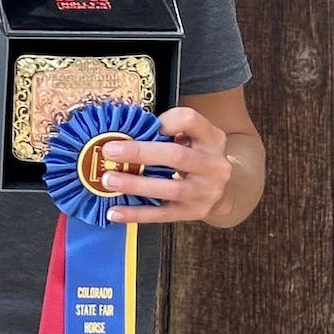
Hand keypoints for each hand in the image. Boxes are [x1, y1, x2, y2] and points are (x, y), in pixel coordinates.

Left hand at [99, 106, 232, 224]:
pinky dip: (136, 213)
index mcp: (212, 139)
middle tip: (110, 151)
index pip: (191, 120)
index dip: (166, 120)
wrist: (224, 191)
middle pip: (177, 155)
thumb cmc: (198, 158)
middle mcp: (213, 165)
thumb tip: (125, 133)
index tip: (142, 124)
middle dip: (140, 153)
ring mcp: (204, 192)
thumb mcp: (194, 139)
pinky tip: (115, 211)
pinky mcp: (192, 212)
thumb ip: (169, 132)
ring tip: (109, 180)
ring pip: (169, 188)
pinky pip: (161, 214)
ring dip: (136, 184)